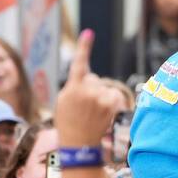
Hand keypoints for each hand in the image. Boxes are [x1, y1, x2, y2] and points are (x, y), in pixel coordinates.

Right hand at [54, 29, 123, 147]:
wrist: (78, 144)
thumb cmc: (68, 121)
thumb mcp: (64, 100)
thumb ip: (75, 85)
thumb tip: (91, 77)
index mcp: (72, 87)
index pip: (79, 63)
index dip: (84, 47)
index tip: (89, 33)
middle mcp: (87, 90)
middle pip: (94, 79)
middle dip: (90, 88)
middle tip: (82, 106)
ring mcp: (101, 98)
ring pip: (103, 87)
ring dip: (100, 96)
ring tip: (92, 112)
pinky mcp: (112, 104)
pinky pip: (114, 94)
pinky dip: (111, 101)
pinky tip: (103, 112)